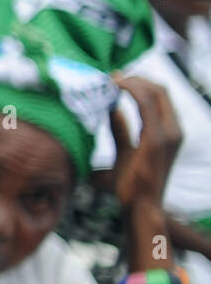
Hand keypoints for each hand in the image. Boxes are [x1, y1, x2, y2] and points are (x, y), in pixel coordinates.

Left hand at [110, 75, 181, 212]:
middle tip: (111, 77)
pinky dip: (130, 90)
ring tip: (110, 81)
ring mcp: (168, 134)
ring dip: (131, 81)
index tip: (115, 77)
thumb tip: (112, 108)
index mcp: (169, 131)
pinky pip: (145, 103)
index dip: (139, 81)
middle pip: (160, 89)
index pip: (160, 95)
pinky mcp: (157, 139)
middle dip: (135, 77)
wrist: (139, 206)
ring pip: (154, 91)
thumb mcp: (124, 149)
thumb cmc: (131, 182)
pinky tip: (114, 88)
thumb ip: (120, 128)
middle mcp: (174, 130)